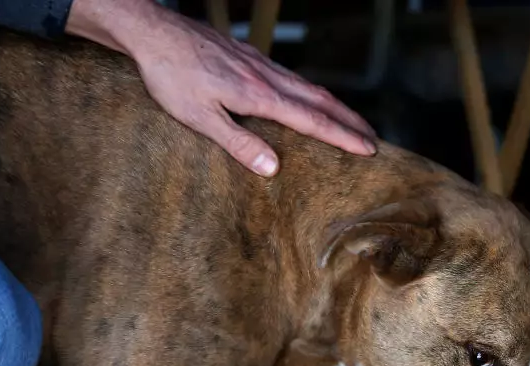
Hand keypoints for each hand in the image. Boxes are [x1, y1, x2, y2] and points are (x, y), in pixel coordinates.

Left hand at [67, 0, 376, 176]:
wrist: (154, 33)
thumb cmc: (170, 77)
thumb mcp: (198, 117)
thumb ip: (237, 143)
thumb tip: (273, 168)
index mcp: (257, 95)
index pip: (311, 119)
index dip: (342, 136)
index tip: (368, 150)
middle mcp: (265, 76)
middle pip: (319, 99)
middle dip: (349, 120)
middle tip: (374, 139)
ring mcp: (258, 63)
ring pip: (307, 85)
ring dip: (333, 105)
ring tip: (351, 122)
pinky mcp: (247, 56)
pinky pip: (290, 76)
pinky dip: (309, 91)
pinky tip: (307, 98)